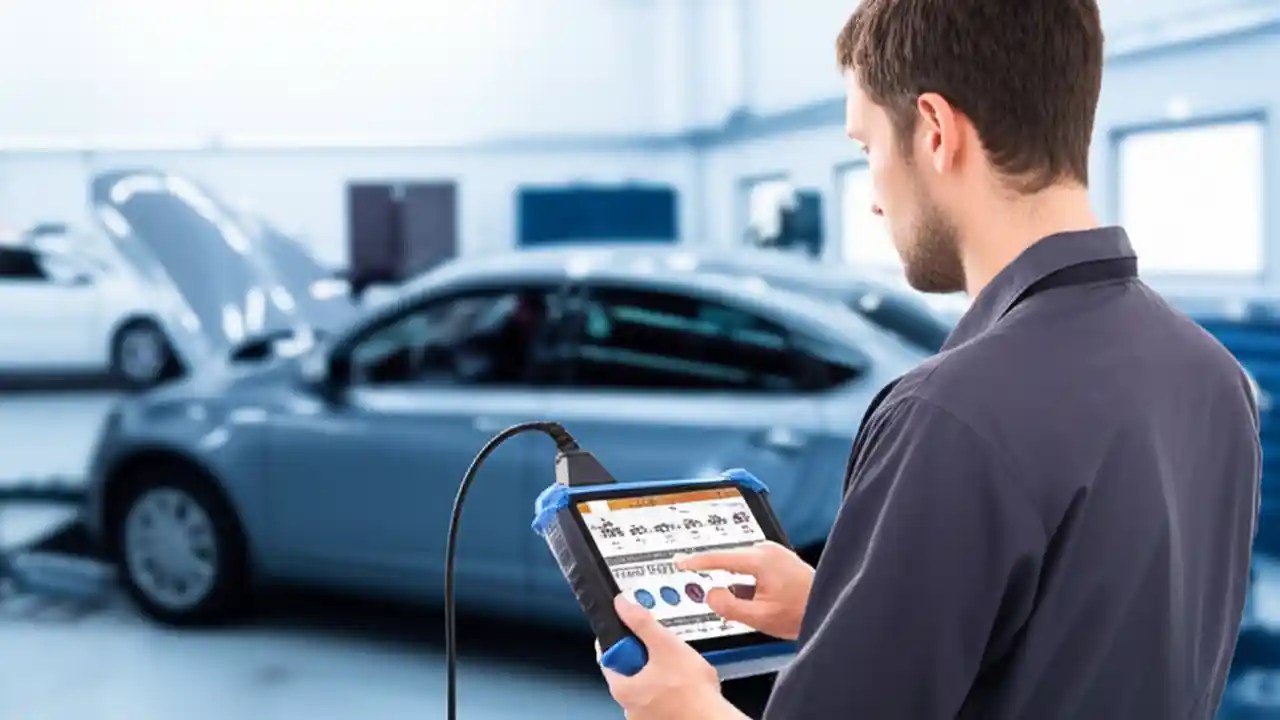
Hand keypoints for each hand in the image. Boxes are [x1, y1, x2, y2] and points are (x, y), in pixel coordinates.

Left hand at [600, 595, 743, 719]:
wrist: (713, 719)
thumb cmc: (691, 692)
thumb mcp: (665, 645)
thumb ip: (641, 622)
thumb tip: (623, 606)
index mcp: (622, 688)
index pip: (607, 657)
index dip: (619, 639)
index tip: (631, 631)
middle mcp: (629, 707)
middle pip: (628, 671)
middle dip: (645, 656)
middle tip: (663, 649)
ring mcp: (645, 717)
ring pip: (647, 685)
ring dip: (659, 674)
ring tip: (678, 668)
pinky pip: (661, 699)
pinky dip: (670, 690)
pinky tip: (685, 685)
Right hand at [676, 541, 813, 640]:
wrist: (827, 605)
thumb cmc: (800, 611)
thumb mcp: (758, 617)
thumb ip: (728, 607)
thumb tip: (711, 595)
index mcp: (760, 559)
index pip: (718, 557)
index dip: (695, 561)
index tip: (680, 561)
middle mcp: (766, 550)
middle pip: (729, 561)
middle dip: (722, 581)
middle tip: (723, 601)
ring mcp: (773, 552)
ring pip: (740, 567)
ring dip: (738, 585)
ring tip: (756, 607)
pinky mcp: (777, 559)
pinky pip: (752, 568)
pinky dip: (748, 583)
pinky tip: (761, 600)